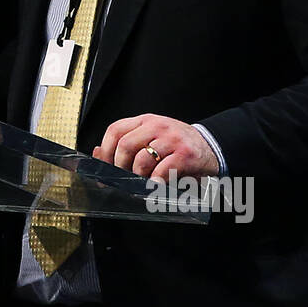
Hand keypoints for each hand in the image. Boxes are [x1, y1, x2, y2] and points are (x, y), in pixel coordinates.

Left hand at [92, 114, 218, 180]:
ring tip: (141, 182)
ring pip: (142, 159)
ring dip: (138, 176)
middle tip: (122, 178)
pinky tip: (155, 186)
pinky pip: (163, 169)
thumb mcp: (151, 138)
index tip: (103, 167)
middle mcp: (157, 126)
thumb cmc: (177, 145)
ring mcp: (171, 139)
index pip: (115, 130)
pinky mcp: (185, 154)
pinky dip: (155, 181)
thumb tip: (96, 153)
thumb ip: (127, 143)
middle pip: (125, 145)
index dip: (105, 150)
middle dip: (119, 167)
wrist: (210, 145)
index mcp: (145, 121)